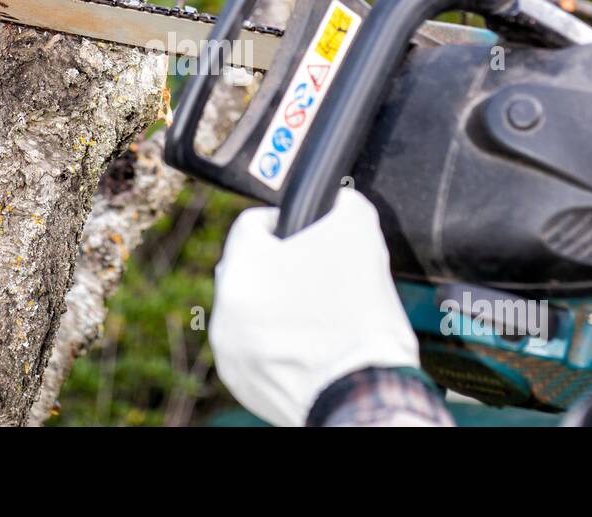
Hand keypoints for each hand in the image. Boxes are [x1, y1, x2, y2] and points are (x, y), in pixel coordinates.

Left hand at [209, 188, 417, 426]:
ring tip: (318, 311)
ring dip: (275, 302)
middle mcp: (225, 311)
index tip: (312, 235)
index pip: (252, 223)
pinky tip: (310, 341)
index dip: (287, 221)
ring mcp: (230, 350)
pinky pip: (253, 345)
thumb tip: (334, 199)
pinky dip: (276, 339)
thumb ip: (339, 202)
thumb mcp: (359, 232)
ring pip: (248, 307)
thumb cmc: (360, 316)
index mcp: (242, 269)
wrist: (366, 392)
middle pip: (248, 267)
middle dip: (279, 264)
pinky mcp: (243, 382)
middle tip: (318, 274)